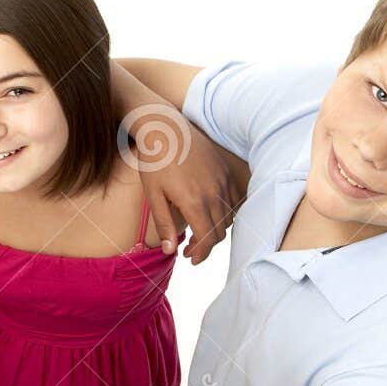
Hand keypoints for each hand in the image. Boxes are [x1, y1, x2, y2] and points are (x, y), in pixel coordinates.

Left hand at [131, 106, 242, 263]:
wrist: (165, 128)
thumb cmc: (154, 161)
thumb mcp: (153, 195)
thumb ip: (163, 224)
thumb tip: (170, 251)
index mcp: (194, 202)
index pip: (208, 238)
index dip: (200, 254)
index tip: (190, 258)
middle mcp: (213, 193)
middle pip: (220, 231)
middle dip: (207, 246)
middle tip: (190, 250)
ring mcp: (222, 180)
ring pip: (228, 216)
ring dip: (216, 229)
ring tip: (199, 232)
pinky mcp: (224, 170)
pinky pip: (232, 198)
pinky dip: (224, 211)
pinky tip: (209, 212)